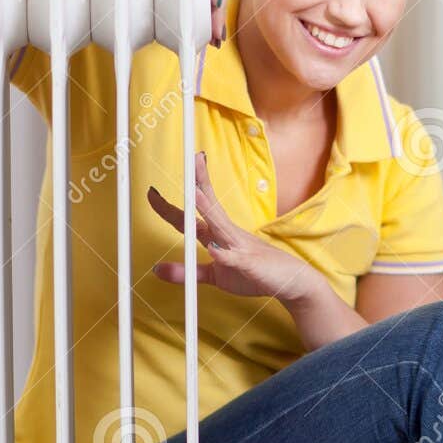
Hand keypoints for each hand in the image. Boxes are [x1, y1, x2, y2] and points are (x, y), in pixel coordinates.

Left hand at [148, 152, 323, 302]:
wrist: (291, 282)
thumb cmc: (254, 273)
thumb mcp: (214, 276)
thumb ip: (187, 272)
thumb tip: (157, 269)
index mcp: (218, 235)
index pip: (192, 216)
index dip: (170, 206)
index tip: (152, 192)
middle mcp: (228, 234)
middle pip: (209, 206)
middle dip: (198, 183)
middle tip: (190, 160)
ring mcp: (240, 247)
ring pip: (221, 226)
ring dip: (207, 209)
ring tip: (194, 194)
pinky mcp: (249, 264)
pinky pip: (235, 258)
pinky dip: (225, 254)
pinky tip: (215, 250)